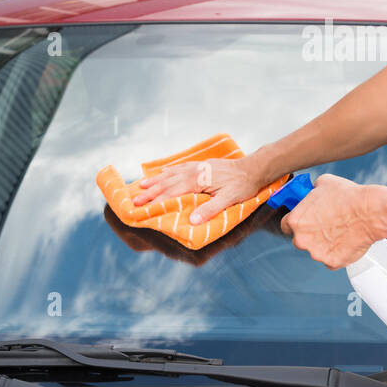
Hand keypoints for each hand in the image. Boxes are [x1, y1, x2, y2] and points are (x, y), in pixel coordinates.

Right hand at [131, 153, 268, 224]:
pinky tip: (162, 173)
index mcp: (198, 181)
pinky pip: (180, 167)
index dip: (157, 201)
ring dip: (155, 181)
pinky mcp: (201, 165)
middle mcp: (194, 172)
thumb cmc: (242, 186)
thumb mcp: (229, 200)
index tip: (143, 209)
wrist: (252, 168)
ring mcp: (197, 167)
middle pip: (167, 183)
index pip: (173, 193)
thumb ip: (210, 210)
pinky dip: (169, 171)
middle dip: (150, 192)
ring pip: (171, 174)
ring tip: (141, 186)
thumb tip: (192, 221)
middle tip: (134, 201)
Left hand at [279, 173, 385, 269]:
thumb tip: (313, 193)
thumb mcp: (323, 183)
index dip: (297, 221)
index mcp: (296, 220)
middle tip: (325, 225)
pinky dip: (337, 253)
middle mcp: (302, 239)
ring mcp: (317, 253)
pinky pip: (331, 260)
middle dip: (310, 234)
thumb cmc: (348, 197)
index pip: (286, 225)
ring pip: (316, 251)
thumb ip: (311, 192)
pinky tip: (346, 241)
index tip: (305, 220)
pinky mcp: (332, 263)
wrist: (370, 212)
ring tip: (340, 231)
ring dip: (324, 244)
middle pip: (300, 239)